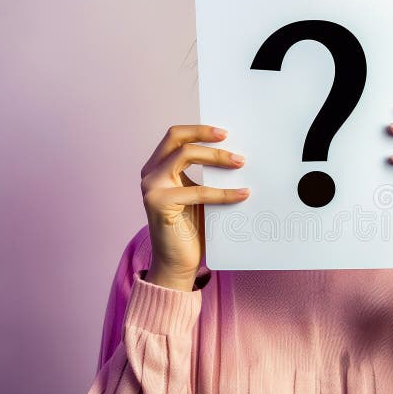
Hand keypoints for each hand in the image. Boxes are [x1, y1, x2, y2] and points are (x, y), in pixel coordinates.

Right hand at [139, 125, 248, 290]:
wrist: (177, 263)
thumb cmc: (191, 229)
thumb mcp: (199, 195)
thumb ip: (206, 175)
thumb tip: (236, 156)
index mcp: (157, 167)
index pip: (175, 136)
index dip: (199, 130)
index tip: (224, 132)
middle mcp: (150, 173)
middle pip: (177, 138)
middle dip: (205, 135)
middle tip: (231, 140)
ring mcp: (151, 187)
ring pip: (185, 155)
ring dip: (217, 157)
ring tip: (240, 163)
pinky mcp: (159, 203)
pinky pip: (199, 190)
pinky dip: (224, 192)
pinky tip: (242, 194)